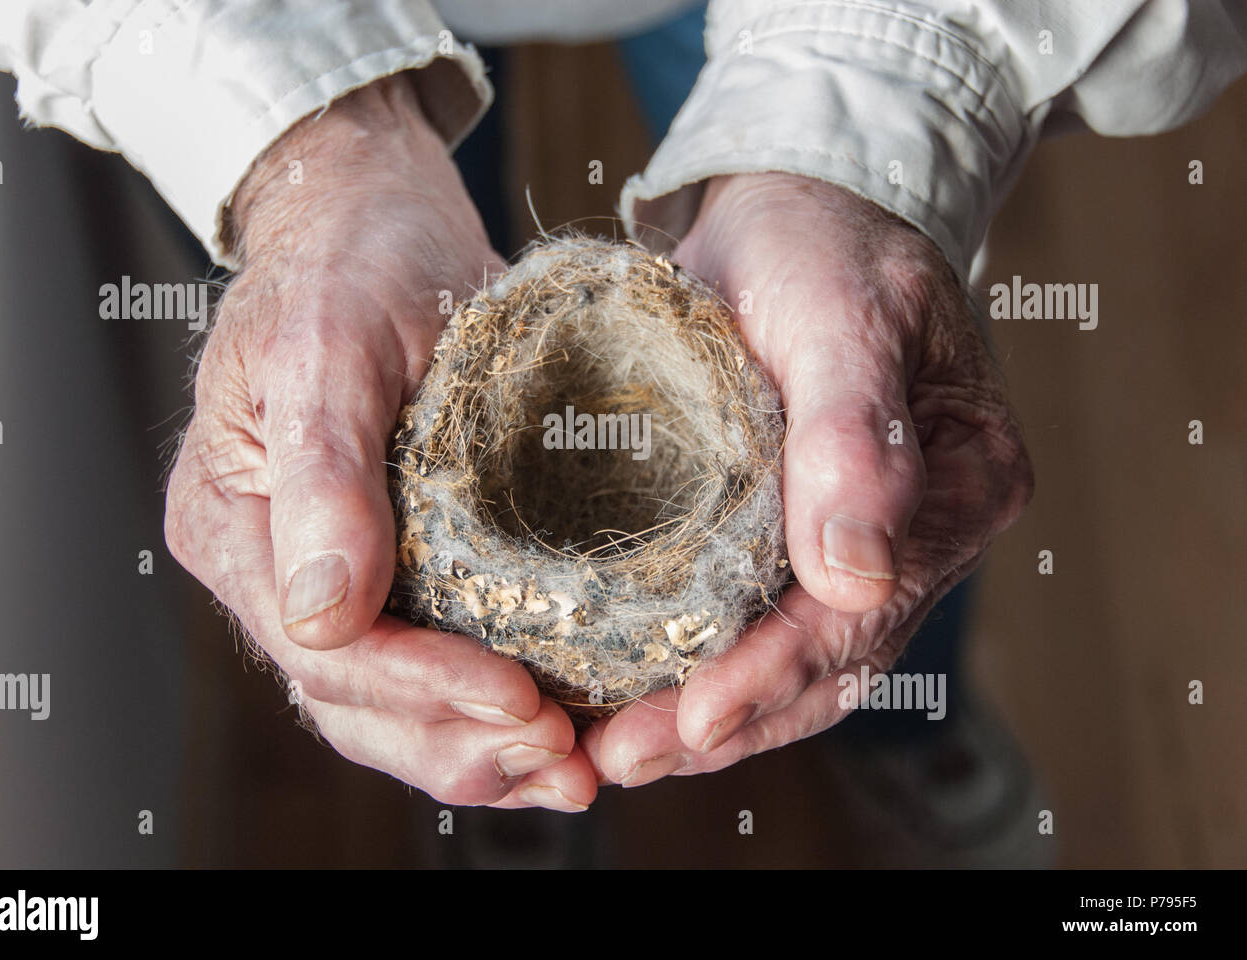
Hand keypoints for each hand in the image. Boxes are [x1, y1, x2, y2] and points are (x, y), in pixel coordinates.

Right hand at [165, 74, 594, 810]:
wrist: (376, 221)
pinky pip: (428, 661)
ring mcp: (332, 574)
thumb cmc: (347, 260)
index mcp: (235, 522)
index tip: (517, 698)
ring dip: (478, 747)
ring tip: (571, 766)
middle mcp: (276, 567)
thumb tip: (328, 613)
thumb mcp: (329, 345)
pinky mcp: (394, 564)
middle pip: (356, 700)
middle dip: (460, 740)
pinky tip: (557, 722)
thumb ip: (322, 475)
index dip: (422, 686)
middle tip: (564, 757)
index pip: (324, 646)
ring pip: (391, 705)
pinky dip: (485, 707)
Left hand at [582, 173, 1032, 786]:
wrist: (788, 207)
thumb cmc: (824, 242)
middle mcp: (914, 534)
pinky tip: (627, 692)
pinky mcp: (788, 533)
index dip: (780, 673)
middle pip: (826, 660)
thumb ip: (855, 435)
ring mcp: (853, 541)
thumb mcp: (843, 314)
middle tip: (624, 759)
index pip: (866, 611)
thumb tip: (856, 574)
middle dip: (729, 720)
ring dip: (705, 714)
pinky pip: (750, 620)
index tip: (696, 717)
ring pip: (787, 660)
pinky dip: (694, 664)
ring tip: (613, 751)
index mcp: (961, 489)